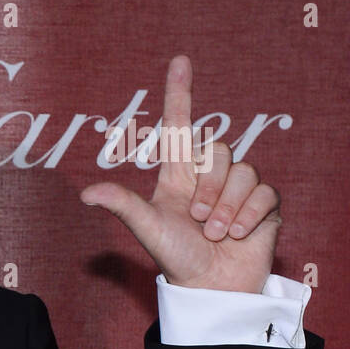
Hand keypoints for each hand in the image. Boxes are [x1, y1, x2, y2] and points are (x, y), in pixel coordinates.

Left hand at [80, 56, 280, 292]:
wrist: (210, 287)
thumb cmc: (175, 257)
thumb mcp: (146, 227)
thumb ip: (122, 204)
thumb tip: (85, 193)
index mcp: (178, 175)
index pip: (180, 126)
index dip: (180, 93)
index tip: (179, 61)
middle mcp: (209, 176)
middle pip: (219, 150)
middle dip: (208, 187)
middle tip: (198, 218)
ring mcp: (238, 188)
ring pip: (242, 170)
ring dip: (226, 205)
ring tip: (215, 231)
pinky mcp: (264, 204)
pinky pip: (264, 191)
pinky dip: (248, 215)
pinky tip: (238, 234)